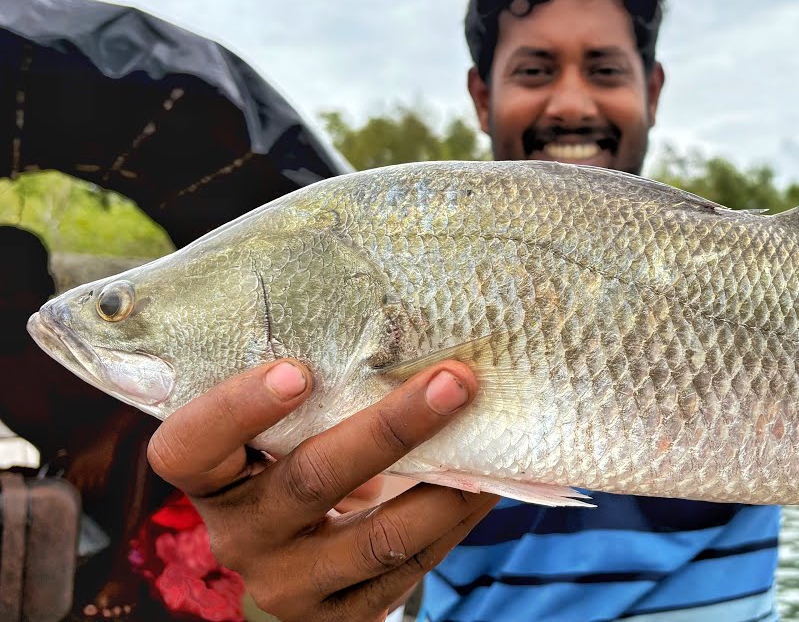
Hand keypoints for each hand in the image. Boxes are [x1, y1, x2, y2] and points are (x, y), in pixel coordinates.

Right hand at [147, 359, 497, 621]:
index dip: (235, 411)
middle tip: (452, 381)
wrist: (312, 556)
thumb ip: (314, 391)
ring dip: (447, 485)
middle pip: (311, 481)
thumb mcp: (286, 432)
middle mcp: (240, 538)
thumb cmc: (301, 458)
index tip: (295, 371)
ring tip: (488, 432)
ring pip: (377, 538)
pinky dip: (455, 519)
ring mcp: (290, 585)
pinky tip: (484, 482)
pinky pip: (410, 567)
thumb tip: (409, 326)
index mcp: (212, 480)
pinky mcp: (342, 617)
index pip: (188, 450)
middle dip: (392, 428)